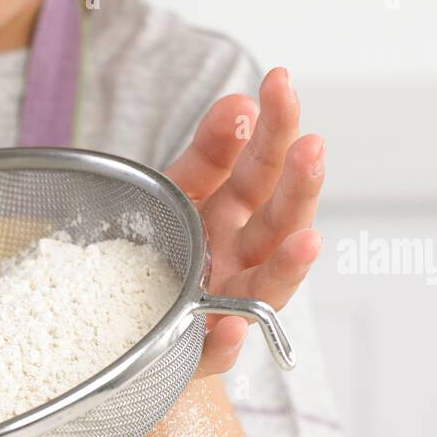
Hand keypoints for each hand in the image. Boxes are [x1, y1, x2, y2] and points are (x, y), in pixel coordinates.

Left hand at [163, 67, 323, 377]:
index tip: (280, 81)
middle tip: (312, 147)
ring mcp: (222, 308)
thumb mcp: (176, 192)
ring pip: (265, 290)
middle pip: (278, 224)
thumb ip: (208, 153)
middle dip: (298, 187)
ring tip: (308, 240)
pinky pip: (211, 353)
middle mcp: (240, 260)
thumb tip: (240, 103)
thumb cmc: (162, 252)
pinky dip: (225, 343)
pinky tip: (233, 328)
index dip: (276, 127)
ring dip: (288, 266)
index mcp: (236, 215)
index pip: (265, 168)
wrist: (124, 326)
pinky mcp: (193, 355)